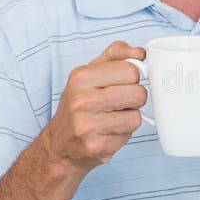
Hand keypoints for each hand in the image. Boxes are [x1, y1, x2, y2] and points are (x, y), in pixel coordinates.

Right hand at [42, 40, 146, 172]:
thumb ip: (116, 55)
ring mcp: (87, 125)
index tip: (122, 83)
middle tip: (119, 103)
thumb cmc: (79, 105)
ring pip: (136, 116)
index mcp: (80, 77)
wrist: (60, 144)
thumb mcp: (90, 73)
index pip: (130, 70)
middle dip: (134, 99)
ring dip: (129, 118)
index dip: (132, 77)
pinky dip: (122, 134)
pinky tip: (107, 132)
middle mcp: (81, 101)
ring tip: (111, 118)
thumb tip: (140, 52)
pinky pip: (129, 135)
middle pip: (138, 93)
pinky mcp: (96, 147)